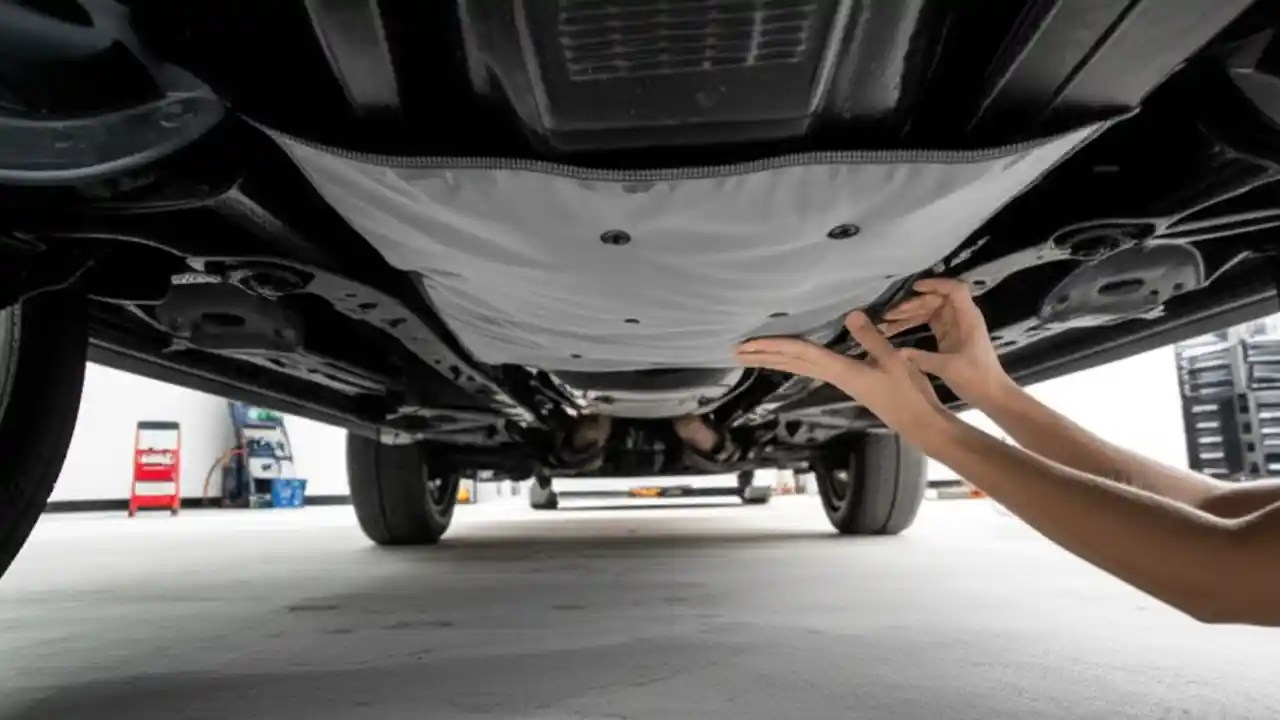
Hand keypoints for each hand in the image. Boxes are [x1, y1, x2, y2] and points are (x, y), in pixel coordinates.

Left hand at [736, 311, 950, 445]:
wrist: (919, 422)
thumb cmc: (908, 394)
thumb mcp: (893, 361)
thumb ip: (871, 337)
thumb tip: (850, 314)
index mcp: (840, 370)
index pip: (800, 353)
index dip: (773, 345)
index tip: (749, 343)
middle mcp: (834, 376)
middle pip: (791, 362)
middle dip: (763, 355)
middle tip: (736, 350)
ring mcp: (840, 380)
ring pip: (799, 367)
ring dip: (774, 360)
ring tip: (752, 355)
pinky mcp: (849, 382)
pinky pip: (812, 368)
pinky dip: (796, 361)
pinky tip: (791, 360)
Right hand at [879, 277, 1014, 406]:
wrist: (992, 395)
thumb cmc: (977, 378)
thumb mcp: (948, 368)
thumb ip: (922, 358)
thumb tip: (896, 353)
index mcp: (968, 318)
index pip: (954, 290)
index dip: (936, 284)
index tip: (914, 288)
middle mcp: (961, 318)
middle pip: (935, 300)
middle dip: (912, 305)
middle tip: (889, 315)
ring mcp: (955, 326)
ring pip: (929, 311)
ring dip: (909, 315)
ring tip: (886, 323)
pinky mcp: (949, 336)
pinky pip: (928, 323)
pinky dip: (912, 325)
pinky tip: (895, 330)